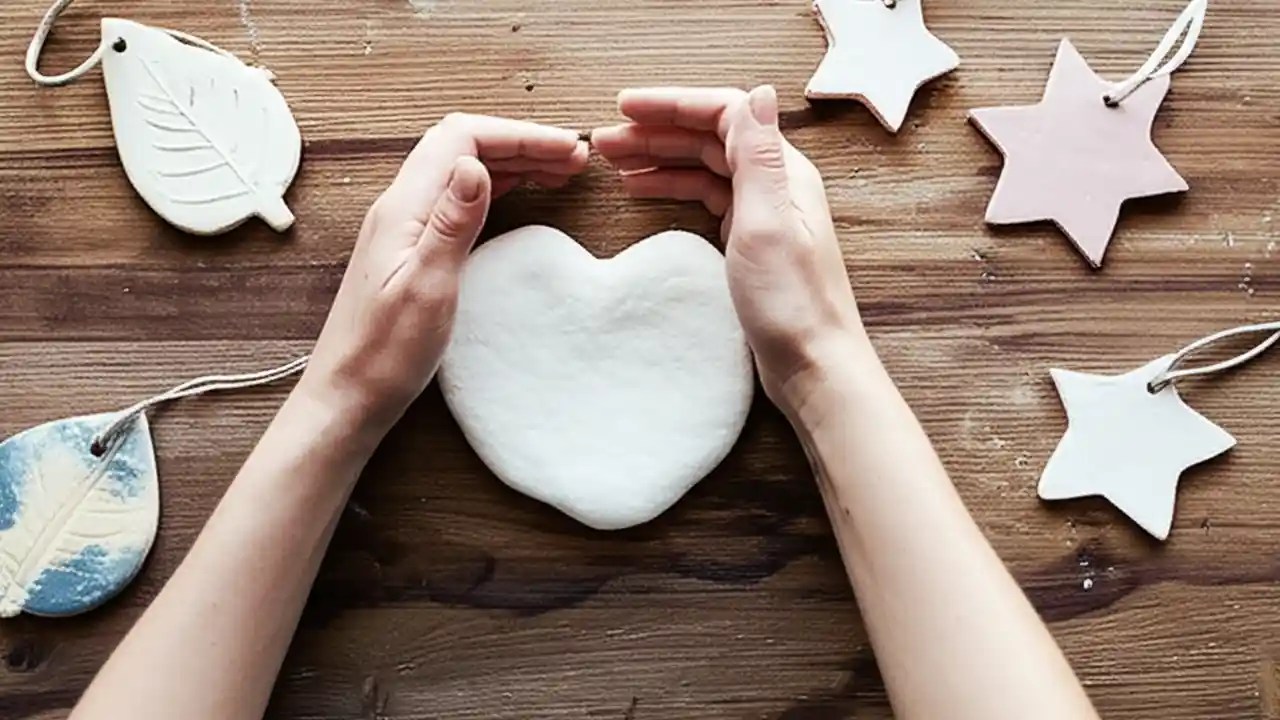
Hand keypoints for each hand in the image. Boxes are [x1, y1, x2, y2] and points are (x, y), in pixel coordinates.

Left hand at [301, 114, 589, 434]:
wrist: (347, 395)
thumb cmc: (384, 354)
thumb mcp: (428, 288)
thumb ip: (452, 222)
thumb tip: (476, 165)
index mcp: (404, 209)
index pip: (463, 138)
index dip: (518, 134)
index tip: (564, 149)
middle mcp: (400, 208)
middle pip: (463, 146)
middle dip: (521, 143)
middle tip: (573, 158)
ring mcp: (404, 227)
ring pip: (461, 171)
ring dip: (511, 162)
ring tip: (558, 170)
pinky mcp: (410, 248)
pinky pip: (456, 199)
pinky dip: (496, 188)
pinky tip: (519, 196)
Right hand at [592, 86, 867, 412]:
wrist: (813, 365)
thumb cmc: (793, 304)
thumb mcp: (767, 223)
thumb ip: (758, 156)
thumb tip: (757, 92)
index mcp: (783, 172)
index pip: (724, 114)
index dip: (672, 105)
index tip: (624, 108)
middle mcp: (776, 184)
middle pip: (710, 137)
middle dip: (656, 131)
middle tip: (605, 139)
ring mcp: (764, 213)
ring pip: (704, 167)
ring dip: (660, 158)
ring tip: (614, 162)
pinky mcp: (751, 241)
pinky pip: (707, 197)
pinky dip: (673, 187)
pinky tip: (645, 191)